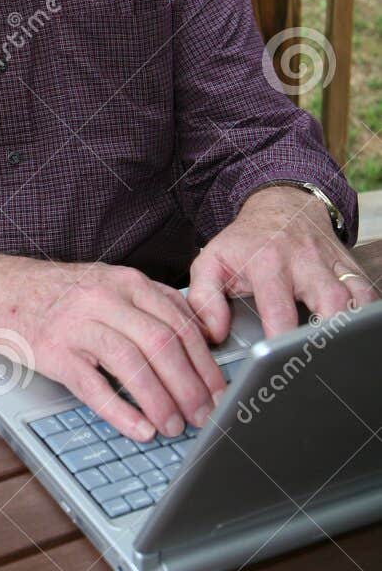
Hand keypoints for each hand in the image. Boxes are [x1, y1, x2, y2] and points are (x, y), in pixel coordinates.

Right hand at [0, 253, 225, 441]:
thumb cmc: (60, 294)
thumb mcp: (110, 284)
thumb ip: (152, 303)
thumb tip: (202, 337)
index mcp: (127, 281)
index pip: (181, 323)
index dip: (207, 363)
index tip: (220, 392)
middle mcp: (105, 298)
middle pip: (163, 345)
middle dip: (191, 387)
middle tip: (205, 417)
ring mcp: (78, 324)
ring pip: (133, 365)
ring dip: (162, 402)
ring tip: (175, 428)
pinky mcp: (54, 352)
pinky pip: (94, 387)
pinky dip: (121, 412)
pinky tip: (139, 428)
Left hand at [187, 184, 377, 343]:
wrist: (280, 206)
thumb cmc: (245, 242)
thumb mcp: (211, 260)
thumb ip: (204, 297)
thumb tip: (214, 332)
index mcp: (267, 263)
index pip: (279, 308)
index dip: (281, 341)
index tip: (277, 364)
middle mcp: (304, 262)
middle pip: (331, 300)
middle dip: (329, 334)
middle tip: (318, 361)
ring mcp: (331, 264)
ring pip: (356, 297)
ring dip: (351, 326)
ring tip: (339, 351)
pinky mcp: (349, 267)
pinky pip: (368, 292)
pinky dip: (366, 314)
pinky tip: (354, 332)